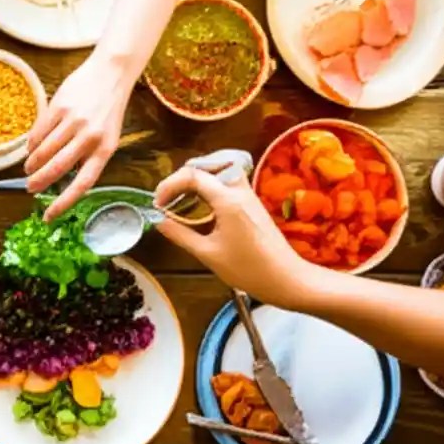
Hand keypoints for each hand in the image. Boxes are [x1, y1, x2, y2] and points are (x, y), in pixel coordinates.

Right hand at [24, 52, 134, 221]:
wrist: (110, 73)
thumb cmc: (108, 109)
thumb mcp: (107, 137)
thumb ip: (89, 156)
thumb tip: (67, 177)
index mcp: (104, 150)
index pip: (82, 184)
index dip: (63, 203)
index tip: (48, 216)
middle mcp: (89, 137)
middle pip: (57, 168)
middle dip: (39, 182)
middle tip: (29, 188)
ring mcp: (73, 121)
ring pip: (44, 151)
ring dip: (33, 163)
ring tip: (28, 168)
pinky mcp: (59, 107)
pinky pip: (39, 132)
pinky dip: (32, 144)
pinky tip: (30, 148)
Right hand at [153, 166, 316, 305]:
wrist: (286, 279)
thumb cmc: (247, 270)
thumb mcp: (207, 254)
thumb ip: (179, 234)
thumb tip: (157, 220)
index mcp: (227, 200)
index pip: (192, 175)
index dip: (169, 185)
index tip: (157, 205)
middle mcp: (239, 190)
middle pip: (208, 164)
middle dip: (182, 176)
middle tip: (168, 197)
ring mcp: (248, 195)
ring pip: (220, 169)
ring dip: (198, 177)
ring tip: (181, 196)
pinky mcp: (252, 203)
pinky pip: (228, 181)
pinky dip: (210, 185)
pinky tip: (201, 204)